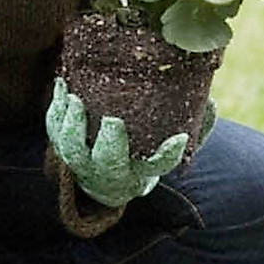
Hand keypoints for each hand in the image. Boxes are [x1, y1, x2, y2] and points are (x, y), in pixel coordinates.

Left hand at [46, 77, 188, 206]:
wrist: (104, 179)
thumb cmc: (144, 156)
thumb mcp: (170, 148)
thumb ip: (195, 130)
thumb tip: (210, 102)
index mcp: (138, 173)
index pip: (156, 167)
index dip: (166, 155)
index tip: (179, 140)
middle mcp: (107, 171)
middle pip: (107, 162)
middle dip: (109, 144)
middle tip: (113, 121)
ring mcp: (80, 159)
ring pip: (71, 147)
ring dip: (72, 124)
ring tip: (75, 100)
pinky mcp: (61, 143)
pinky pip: (54, 127)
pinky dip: (57, 107)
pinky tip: (62, 84)